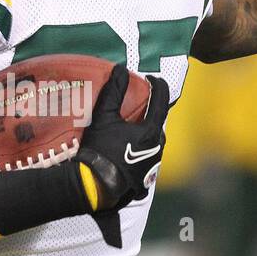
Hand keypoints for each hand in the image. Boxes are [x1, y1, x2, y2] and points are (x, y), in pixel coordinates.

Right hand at [75, 64, 168, 210]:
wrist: (95, 186)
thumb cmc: (100, 150)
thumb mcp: (104, 117)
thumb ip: (114, 91)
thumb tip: (121, 69)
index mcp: (151, 131)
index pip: (162, 102)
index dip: (158, 86)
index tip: (152, 78)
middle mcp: (157, 148)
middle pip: (158, 124)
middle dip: (151, 113)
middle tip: (138, 106)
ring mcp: (152, 166)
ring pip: (153, 143)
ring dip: (146, 133)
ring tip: (131, 129)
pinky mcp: (144, 180)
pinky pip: (146, 160)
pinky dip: (140, 152)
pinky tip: (127, 152)